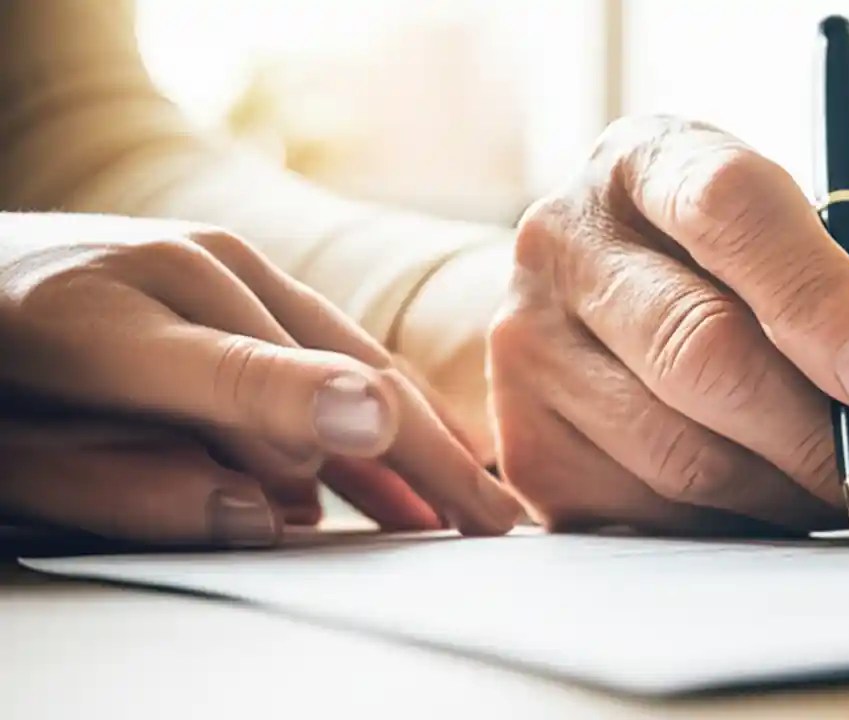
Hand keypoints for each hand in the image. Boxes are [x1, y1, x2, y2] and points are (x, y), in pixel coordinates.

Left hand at [0, 213, 520, 545]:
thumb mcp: (8, 456)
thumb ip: (126, 489)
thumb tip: (274, 515)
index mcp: (98, 319)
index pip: (228, 375)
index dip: (307, 403)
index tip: (380, 429)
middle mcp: (181, 268)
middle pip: (330, 368)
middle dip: (419, 451)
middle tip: (492, 522)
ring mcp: (219, 260)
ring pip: (350, 356)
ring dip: (420, 435)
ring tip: (480, 501)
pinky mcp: (238, 272)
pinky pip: (330, 345)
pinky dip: (380, 406)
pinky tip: (415, 457)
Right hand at [488, 117, 848, 539]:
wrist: (591, 313)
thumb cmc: (732, 272)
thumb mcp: (829, 247)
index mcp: (649, 162)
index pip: (729, 208)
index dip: (818, 297)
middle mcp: (565, 240)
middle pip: (701, 350)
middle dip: (818, 434)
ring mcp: (527, 344)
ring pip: (682, 453)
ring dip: (789, 495)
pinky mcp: (527, 441)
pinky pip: (649, 514)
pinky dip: (732, 526)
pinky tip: (770, 505)